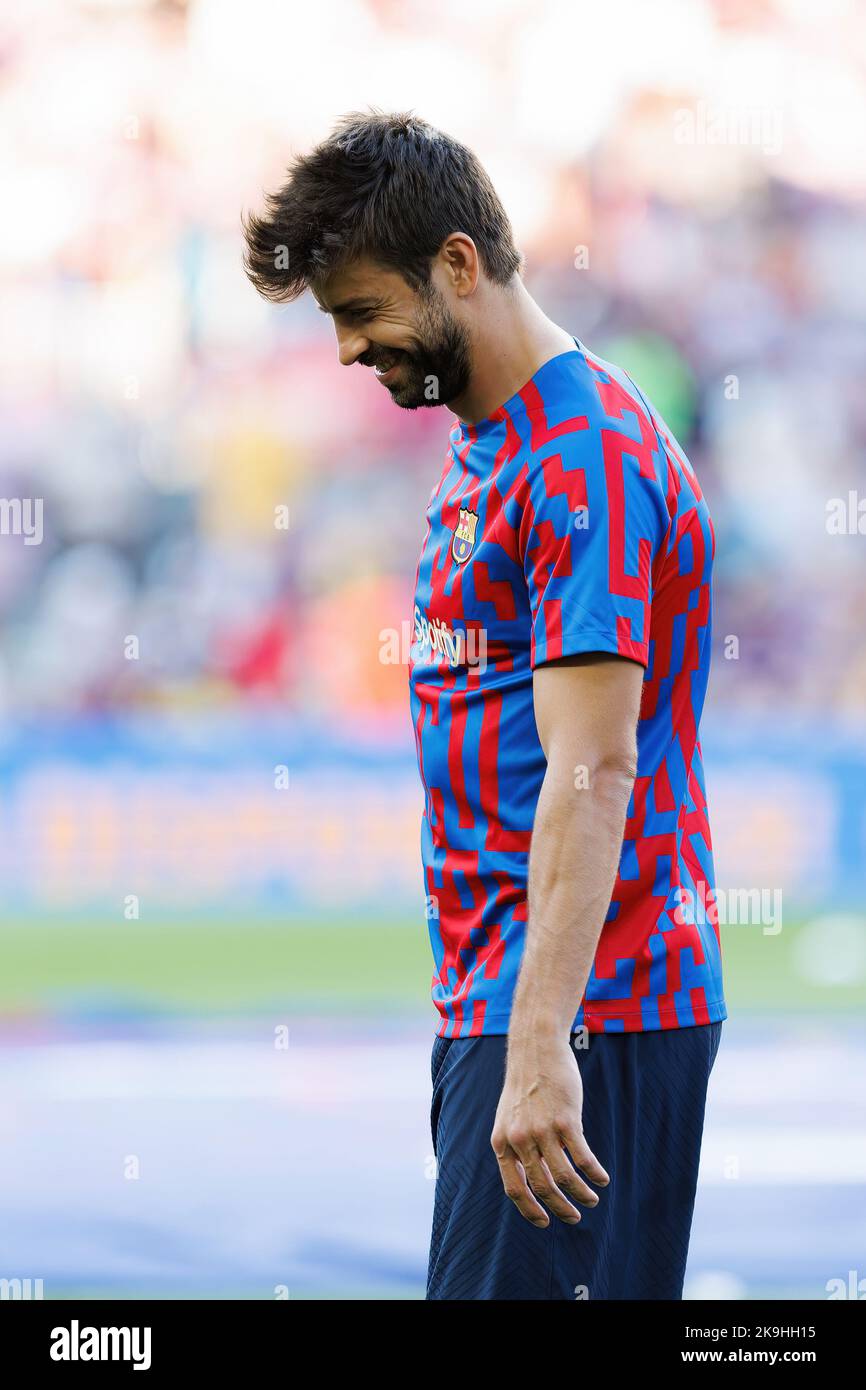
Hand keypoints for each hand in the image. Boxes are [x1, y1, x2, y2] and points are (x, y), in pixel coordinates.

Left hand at [490, 1035, 608, 1226]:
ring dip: (581, 1195)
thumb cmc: (525, 1084)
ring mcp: (543, 1130)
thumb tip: (536, 1180)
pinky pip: (582, 1158)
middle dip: (560, 1208)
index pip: (514, 1188)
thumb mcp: (511, 1117)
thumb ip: (518, 1146)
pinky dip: (594, 1173)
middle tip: (574, 1217)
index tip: (544, 1222)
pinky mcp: (566, 1120)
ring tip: (592, 1200)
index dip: (529, 1210)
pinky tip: (602, 1179)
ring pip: (564, 1177)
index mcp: (502, 1142)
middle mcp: (520, 1139)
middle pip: (542, 1187)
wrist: (535, 1049)